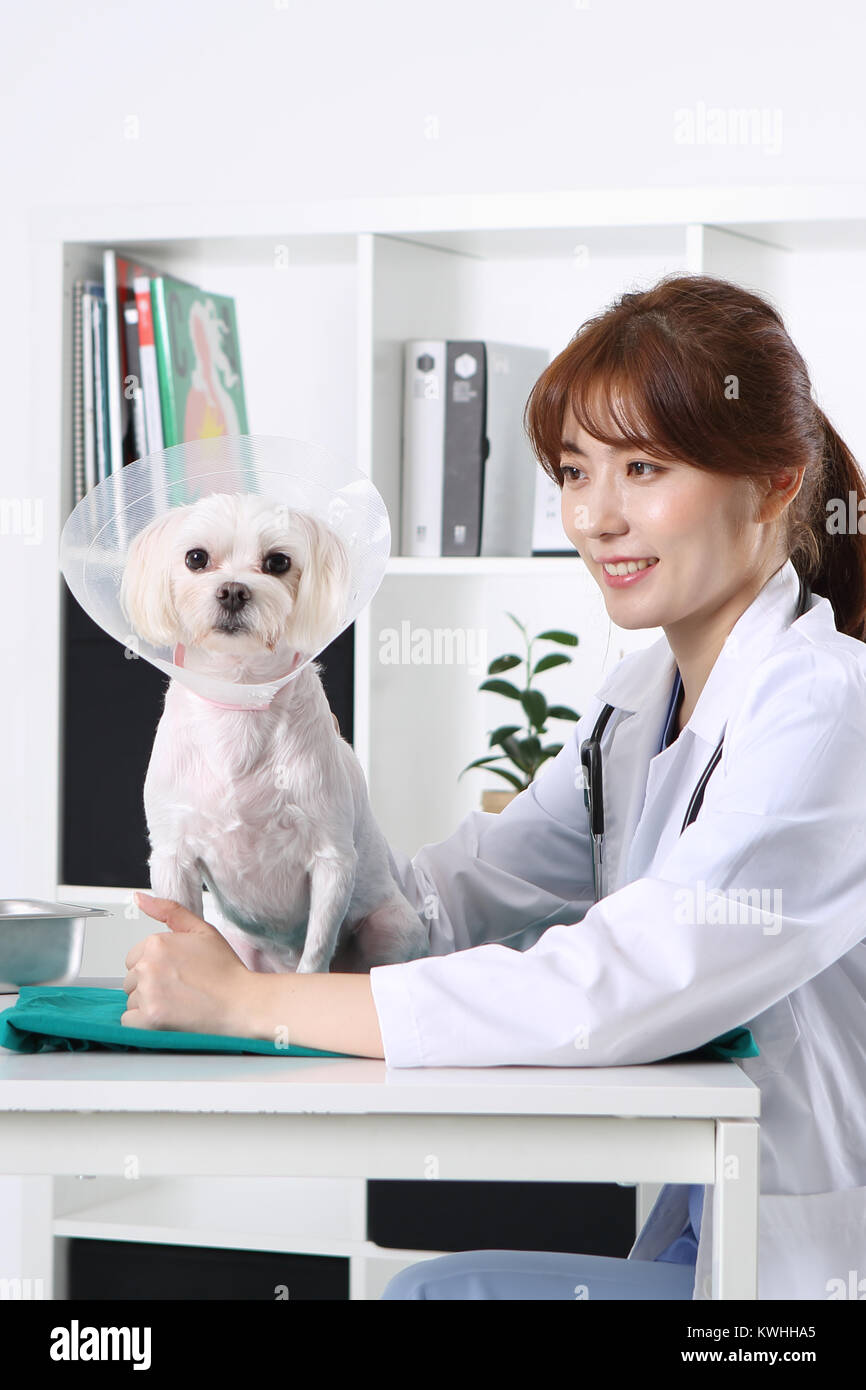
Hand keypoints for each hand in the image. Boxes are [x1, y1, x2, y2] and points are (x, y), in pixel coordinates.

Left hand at [122, 893, 253, 1036]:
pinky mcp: (150, 1018)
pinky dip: (145, 1023)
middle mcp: (148, 966)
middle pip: (131, 979)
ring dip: (149, 1004)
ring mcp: (148, 993)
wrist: (242, 1003)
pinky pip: (130, 1021)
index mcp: (157, 943)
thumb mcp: (202, 930)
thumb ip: (168, 911)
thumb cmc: (225, 970)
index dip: (156, 967)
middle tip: (179, 989)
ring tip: (178, 1004)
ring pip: (131, 1001)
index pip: (134, 958)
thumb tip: (139, 898)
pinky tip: (168, 1018)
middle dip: (150, 985)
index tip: (175, 973)